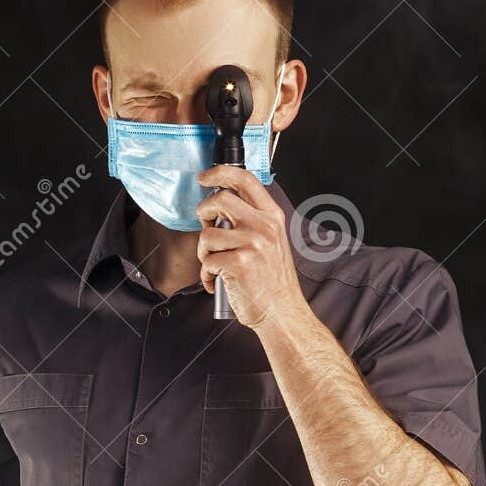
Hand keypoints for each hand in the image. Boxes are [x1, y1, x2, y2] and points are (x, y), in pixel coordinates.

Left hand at [196, 166, 308, 329]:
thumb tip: (220, 206)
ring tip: (216, 265)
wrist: (282, 312)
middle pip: (219, 199)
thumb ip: (252, 220)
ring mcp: (252, 244)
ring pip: (207, 234)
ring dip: (204, 252)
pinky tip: (218, 281)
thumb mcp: (272, 241)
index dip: (220, 173)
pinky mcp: (238, 263)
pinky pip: (207, 261)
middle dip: (204, 213)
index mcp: (272, 217)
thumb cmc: (272, 281)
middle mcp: (264, 226)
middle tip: (208, 229)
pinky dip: (206, 274)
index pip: (245, 180)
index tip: (205, 177)